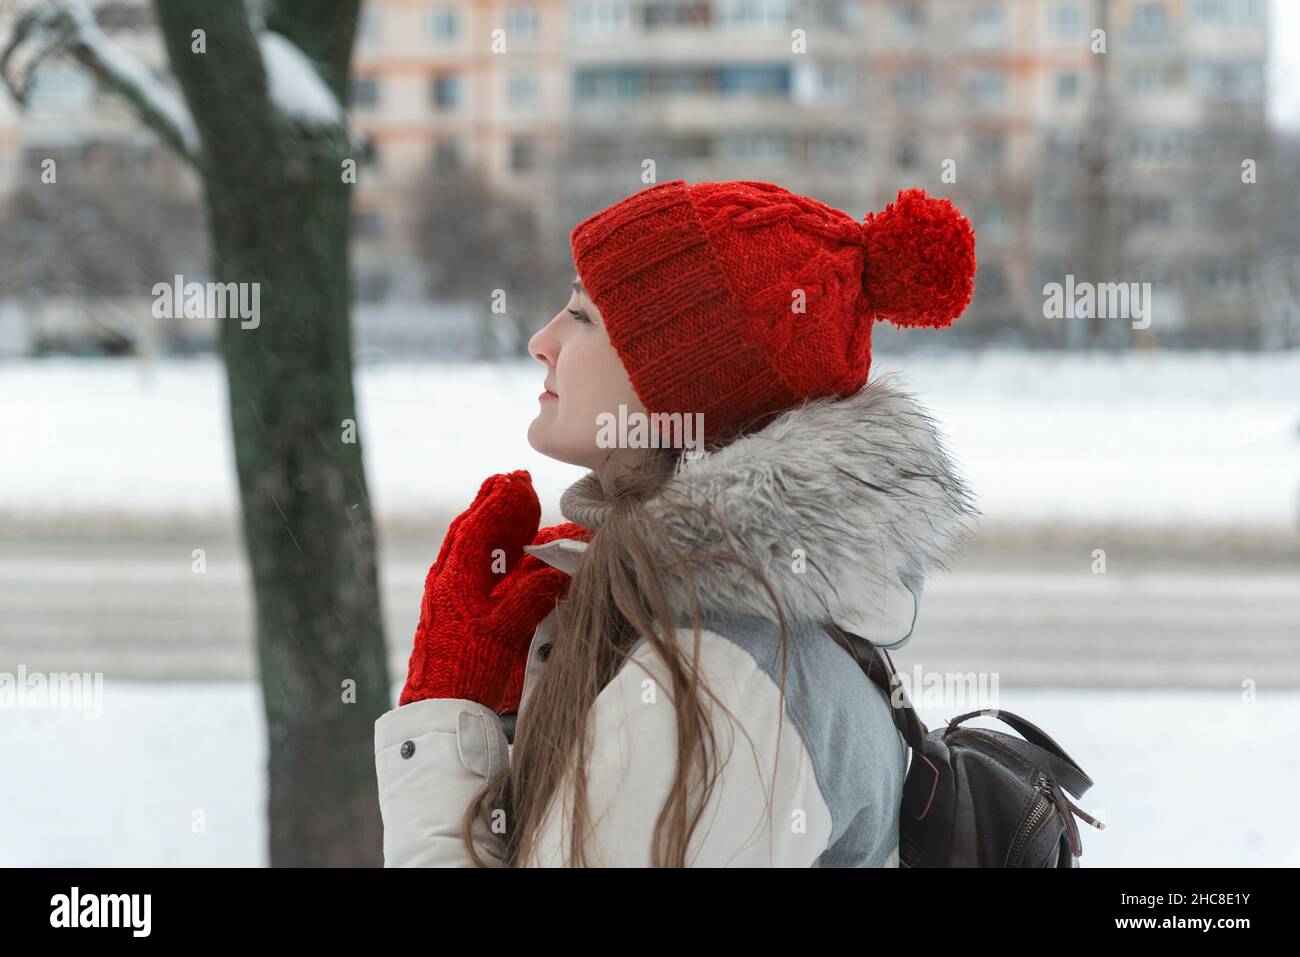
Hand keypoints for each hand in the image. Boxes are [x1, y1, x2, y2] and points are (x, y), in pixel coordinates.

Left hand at [399, 470, 591, 710]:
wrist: (439, 707)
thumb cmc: (470, 668)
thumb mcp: (508, 629)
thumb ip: (535, 593)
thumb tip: (564, 568)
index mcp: (457, 576)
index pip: (480, 526)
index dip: (502, 501)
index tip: (520, 480)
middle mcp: (448, 577)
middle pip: (471, 529)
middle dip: (494, 504)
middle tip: (514, 480)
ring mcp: (446, 592)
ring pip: (469, 547)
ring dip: (491, 524)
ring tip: (511, 504)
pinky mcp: (450, 607)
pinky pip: (470, 567)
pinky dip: (488, 551)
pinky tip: (503, 551)